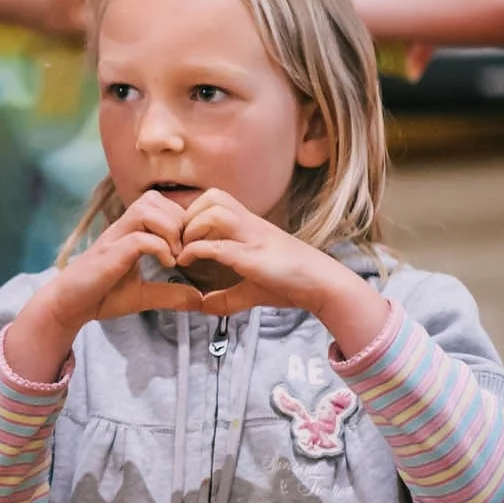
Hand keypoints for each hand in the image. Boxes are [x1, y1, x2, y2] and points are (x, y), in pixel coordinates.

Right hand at [8, 191, 200, 381]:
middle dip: (177, 220)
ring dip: (169, 229)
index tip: (188, 246)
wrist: (69, 305)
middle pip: (153, 198)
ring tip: (176, 254)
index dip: (179, 218)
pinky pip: (139, 237)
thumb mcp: (143, 295)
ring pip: (146, 209)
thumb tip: (198, 300)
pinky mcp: (110, 254)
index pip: (157, 203)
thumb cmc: (102, 295)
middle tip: (184, 249)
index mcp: (129, 232)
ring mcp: (114, 238)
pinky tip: (167, 264)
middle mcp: (121, 228)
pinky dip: (159, 248)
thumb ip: (170, 294)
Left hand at [175, 190, 384, 334]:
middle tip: (178, 239)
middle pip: (212, 197)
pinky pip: (218, 245)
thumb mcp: (252, 289)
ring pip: (214, 212)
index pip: (215, 198)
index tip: (180, 234)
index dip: (192, 211)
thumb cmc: (291, 283)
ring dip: (191, 228)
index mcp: (251, 225)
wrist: (325, 286)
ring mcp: (253, 238)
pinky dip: (196, 250)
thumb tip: (201, 306)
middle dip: (188, 215)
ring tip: (183, 248)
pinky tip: (186, 261)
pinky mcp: (253, 257)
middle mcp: (252, 225)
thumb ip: (225, 296)